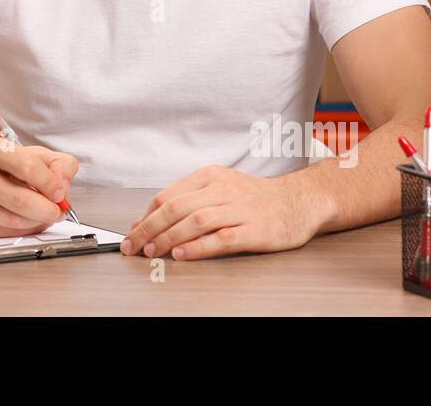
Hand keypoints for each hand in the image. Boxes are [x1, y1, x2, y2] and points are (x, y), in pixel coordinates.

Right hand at [0, 137, 79, 236]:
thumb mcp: (30, 155)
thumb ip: (57, 164)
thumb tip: (64, 184)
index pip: (29, 167)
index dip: (51, 184)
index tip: (61, 194)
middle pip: (20, 200)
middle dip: (46, 210)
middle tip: (57, 212)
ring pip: (12, 221)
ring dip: (35, 223)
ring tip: (40, 216)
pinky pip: (1, 233)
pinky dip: (20, 231)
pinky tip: (22, 222)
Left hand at [121, 165, 322, 259]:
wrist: (298, 201)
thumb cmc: (254, 198)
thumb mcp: (219, 188)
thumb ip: (187, 201)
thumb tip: (147, 220)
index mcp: (210, 177)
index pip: (168, 195)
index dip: (145, 216)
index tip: (132, 232)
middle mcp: (222, 189)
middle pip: (176, 208)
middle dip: (149, 228)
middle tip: (133, 246)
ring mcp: (239, 210)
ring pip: (195, 221)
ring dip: (168, 238)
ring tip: (152, 251)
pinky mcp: (254, 230)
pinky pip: (220, 239)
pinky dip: (198, 247)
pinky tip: (182, 254)